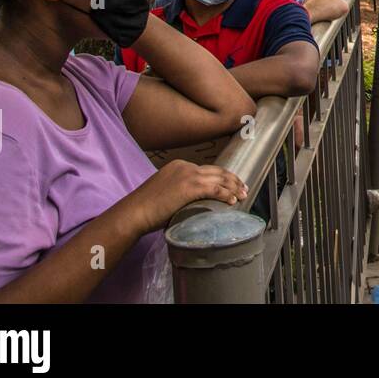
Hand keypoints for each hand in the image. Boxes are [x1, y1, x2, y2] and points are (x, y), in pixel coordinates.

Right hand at [128, 160, 247, 232]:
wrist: (135, 212)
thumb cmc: (146, 208)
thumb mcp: (165, 191)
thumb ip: (179, 191)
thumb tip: (192, 202)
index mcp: (179, 166)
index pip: (207, 169)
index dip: (222, 176)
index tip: (231, 183)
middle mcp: (186, 166)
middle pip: (217, 171)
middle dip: (233, 180)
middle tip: (243, 187)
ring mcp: (188, 176)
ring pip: (220, 179)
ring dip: (234, 187)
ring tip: (243, 194)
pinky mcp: (190, 188)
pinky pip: (215, 190)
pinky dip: (227, 194)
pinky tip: (234, 200)